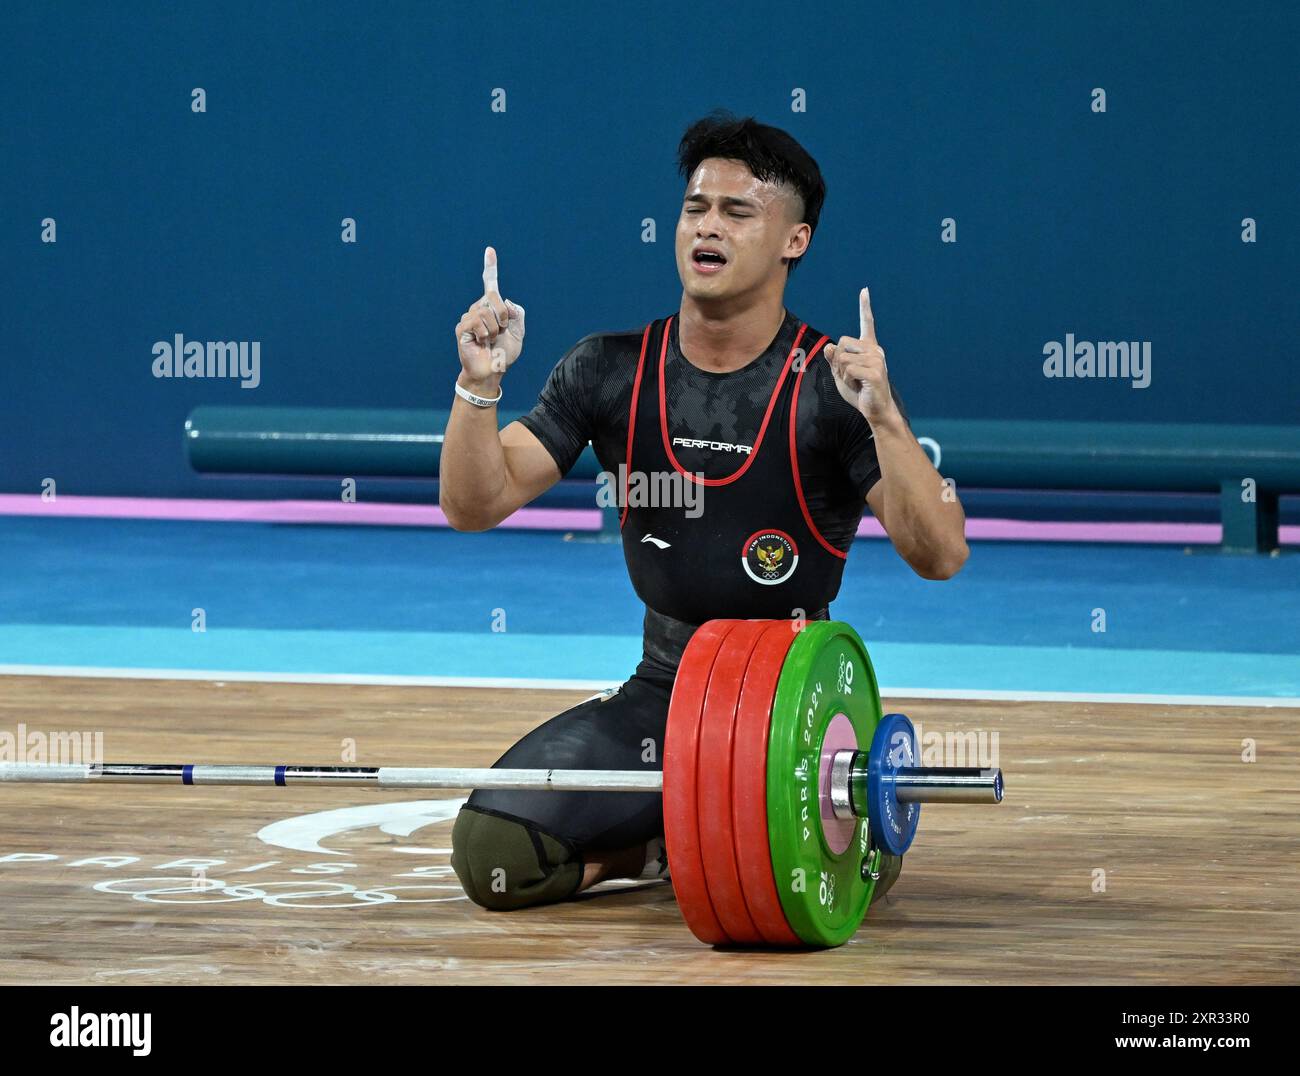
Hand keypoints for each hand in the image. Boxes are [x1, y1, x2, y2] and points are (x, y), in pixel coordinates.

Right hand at [455, 246, 525, 385]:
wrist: (493, 371)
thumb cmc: (504, 353)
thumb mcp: (519, 332)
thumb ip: (517, 313)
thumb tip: (503, 301)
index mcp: (492, 307)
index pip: (490, 283)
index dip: (490, 266)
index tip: (490, 250)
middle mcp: (478, 308)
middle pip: (494, 297)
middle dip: (504, 317)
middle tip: (501, 333)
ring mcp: (468, 317)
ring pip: (487, 311)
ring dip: (495, 329)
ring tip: (491, 340)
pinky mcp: (461, 328)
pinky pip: (478, 322)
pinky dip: (486, 334)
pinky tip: (482, 342)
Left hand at [823, 286, 894, 425]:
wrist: (876, 410)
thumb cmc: (860, 392)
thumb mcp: (841, 375)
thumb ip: (834, 360)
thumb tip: (831, 346)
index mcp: (869, 348)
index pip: (867, 323)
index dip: (865, 307)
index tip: (864, 290)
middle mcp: (875, 350)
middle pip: (842, 342)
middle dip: (837, 361)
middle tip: (848, 376)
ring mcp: (877, 360)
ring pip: (842, 357)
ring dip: (841, 373)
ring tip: (855, 382)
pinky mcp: (875, 372)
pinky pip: (848, 369)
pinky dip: (846, 380)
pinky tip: (858, 386)